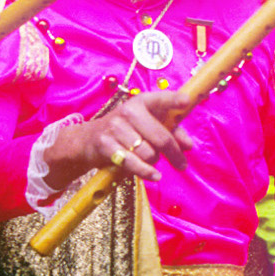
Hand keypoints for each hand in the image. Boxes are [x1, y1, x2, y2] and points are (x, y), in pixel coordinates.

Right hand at [42, 90, 193, 193]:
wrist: (86, 139)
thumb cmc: (124, 131)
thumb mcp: (146, 125)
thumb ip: (170, 131)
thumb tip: (188, 146)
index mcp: (141, 102)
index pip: (160, 99)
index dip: (173, 100)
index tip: (185, 101)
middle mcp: (128, 111)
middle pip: (161, 137)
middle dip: (174, 153)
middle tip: (182, 165)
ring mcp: (115, 127)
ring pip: (148, 153)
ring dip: (154, 161)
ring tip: (149, 160)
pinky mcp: (106, 145)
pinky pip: (133, 163)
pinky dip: (146, 172)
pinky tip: (154, 176)